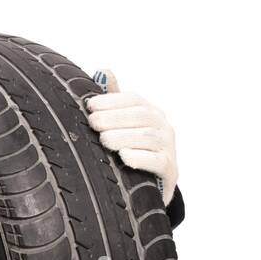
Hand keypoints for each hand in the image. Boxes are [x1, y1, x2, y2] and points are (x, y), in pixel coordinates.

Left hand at [85, 69, 177, 204]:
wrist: (150, 188)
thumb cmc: (133, 150)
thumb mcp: (124, 125)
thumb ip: (115, 100)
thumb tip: (103, 71)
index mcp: (151, 113)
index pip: (134, 100)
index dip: (112, 101)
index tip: (90, 106)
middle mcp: (164, 128)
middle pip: (141, 116)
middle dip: (115, 118)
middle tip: (93, 123)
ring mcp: (169, 149)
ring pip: (148, 137)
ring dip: (124, 137)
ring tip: (104, 140)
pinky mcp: (170, 170)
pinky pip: (158, 161)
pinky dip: (140, 158)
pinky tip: (124, 156)